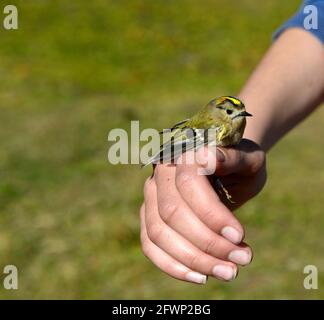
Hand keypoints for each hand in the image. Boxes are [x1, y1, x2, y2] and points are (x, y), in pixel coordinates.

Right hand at [140, 139, 265, 283]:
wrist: (227, 172)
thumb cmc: (240, 167)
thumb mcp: (247, 159)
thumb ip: (231, 157)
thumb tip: (206, 157)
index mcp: (183, 155)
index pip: (188, 185)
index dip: (212, 214)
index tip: (239, 236)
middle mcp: (161, 175)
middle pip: (171, 213)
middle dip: (207, 242)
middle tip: (241, 259)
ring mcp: (151, 197)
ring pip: (158, 233)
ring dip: (192, 259)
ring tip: (228, 272)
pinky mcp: (149, 217)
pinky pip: (150, 245)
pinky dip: (171, 265)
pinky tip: (200, 277)